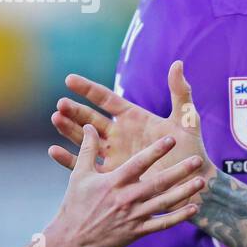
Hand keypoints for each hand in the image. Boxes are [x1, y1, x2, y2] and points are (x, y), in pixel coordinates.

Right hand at [44, 125, 205, 246]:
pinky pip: (162, 223)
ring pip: (165, 202)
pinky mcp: (138, 231)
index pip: (139, 163)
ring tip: (202, 181)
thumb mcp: (79, 175)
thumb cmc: (75, 205)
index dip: (156, 151)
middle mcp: (127, 198)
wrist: (72, 240)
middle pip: (158, 182)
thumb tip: (89, 126)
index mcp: (114, 182)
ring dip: (185, 192)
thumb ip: (88, 150)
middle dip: (180, 171)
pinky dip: (178, 217)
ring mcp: (134, 216)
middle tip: (197, 159)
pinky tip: (193, 208)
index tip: (171, 139)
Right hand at [48, 60, 212, 186]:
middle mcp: (121, 135)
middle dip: (75, 111)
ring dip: (69, 130)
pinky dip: (69, 159)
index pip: (106, 99)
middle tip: (60, 104)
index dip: (89, 89)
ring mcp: (115, 155)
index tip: (69, 80)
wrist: (192, 182)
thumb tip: (178, 63)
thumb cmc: (191, 150)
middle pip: (92, 119)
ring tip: (56, 119)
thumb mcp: (186, 121)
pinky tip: (54, 151)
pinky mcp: (114, 175)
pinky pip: (87, 167)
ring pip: (86, 140)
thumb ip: (181, 93)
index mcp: (134, 118)